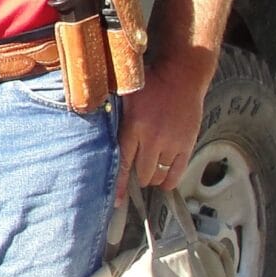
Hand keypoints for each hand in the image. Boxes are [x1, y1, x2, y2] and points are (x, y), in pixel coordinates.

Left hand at [116, 56, 212, 203]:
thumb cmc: (150, 81)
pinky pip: (179, 171)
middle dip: (136, 178)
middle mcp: (153, 138)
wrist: (182, 74)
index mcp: (134, 127)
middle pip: (142, 173)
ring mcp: (172, 143)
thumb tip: (88, 123)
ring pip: (160, 174)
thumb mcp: (123, 94)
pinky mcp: (188, 143)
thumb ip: (110, 113)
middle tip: (132, 177)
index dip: (118, 185)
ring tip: (147, 175)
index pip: (122, 163)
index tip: (116, 202)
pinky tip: (164, 182)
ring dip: (152, 178)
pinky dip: (170, 180)